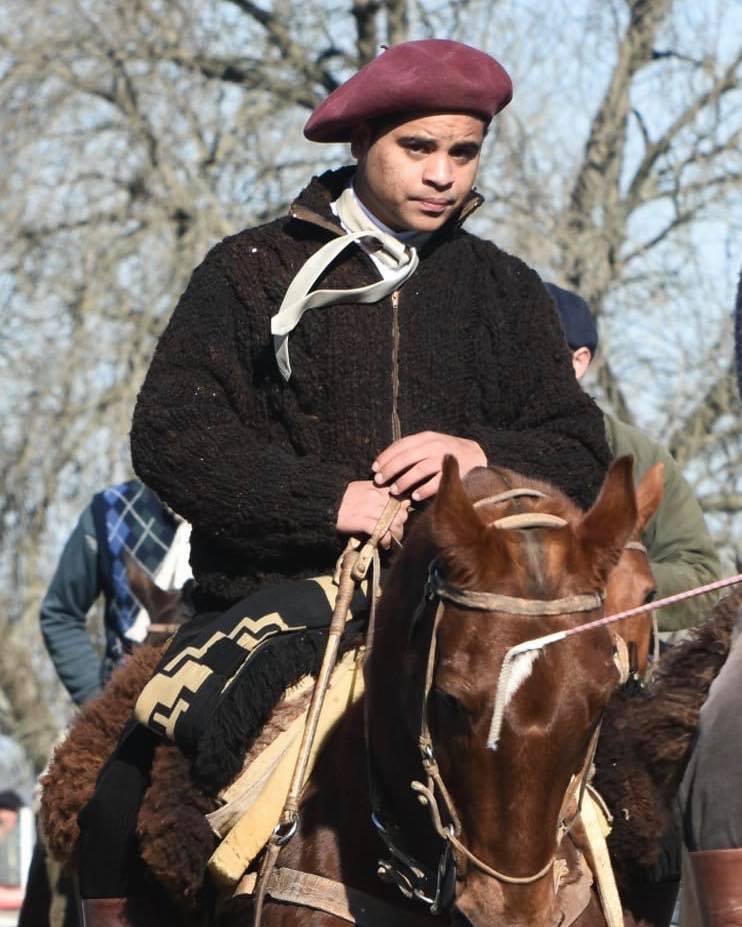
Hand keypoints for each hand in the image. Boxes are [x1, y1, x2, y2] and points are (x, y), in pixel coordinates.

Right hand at [336, 481, 410, 548]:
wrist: (326, 503)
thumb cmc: (342, 497)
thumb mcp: (362, 488)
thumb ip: (377, 493)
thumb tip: (389, 502)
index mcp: (379, 488)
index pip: (403, 497)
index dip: (404, 509)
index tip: (399, 516)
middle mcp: (378, 497)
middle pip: (402, 513)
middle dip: (401, 524)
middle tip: (396, 532)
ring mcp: (372, 509)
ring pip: (396, 524)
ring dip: (396, 535)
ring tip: (391, 541)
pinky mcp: (365, 521)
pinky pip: (383, 533)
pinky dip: (385, 541)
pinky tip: (383, 545)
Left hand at [372, 432, 486, 501]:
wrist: (477, 456)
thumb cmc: (446, 454)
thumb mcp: (430, 446)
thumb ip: (413, 452)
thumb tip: (386, 464)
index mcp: (427, 437)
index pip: (402, 445)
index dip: (386, 456)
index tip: (374, 468)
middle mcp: (435, 445)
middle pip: (407, 457)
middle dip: (391, 469)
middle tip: (380, 482)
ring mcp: (446, 458)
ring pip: (420, 469)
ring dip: (405, 481)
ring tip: (394, 491)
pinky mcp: (456, 471)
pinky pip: (437, 481)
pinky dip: (424, 489)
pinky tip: (415, 497)